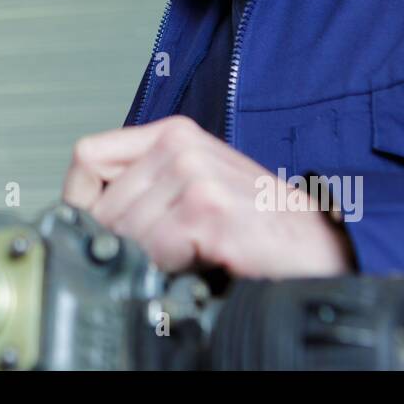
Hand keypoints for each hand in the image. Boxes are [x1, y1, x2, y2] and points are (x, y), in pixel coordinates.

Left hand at [62, 115, 354, 277]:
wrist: (320, 245)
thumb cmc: (261, 221)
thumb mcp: (196, 187)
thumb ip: (145, 187)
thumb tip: (85, 212)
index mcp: (173, 134)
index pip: (87, 156)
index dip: (82, 200)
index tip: (97, 227)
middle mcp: (181, 146)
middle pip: (100, 203)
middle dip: (118, 241)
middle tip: (155, 255)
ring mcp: (195, 175)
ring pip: (122, 231)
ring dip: (146, 259)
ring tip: (184, 258)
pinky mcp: (208, 212)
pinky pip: (153, 251)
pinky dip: (168, 269)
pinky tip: (197, 264)